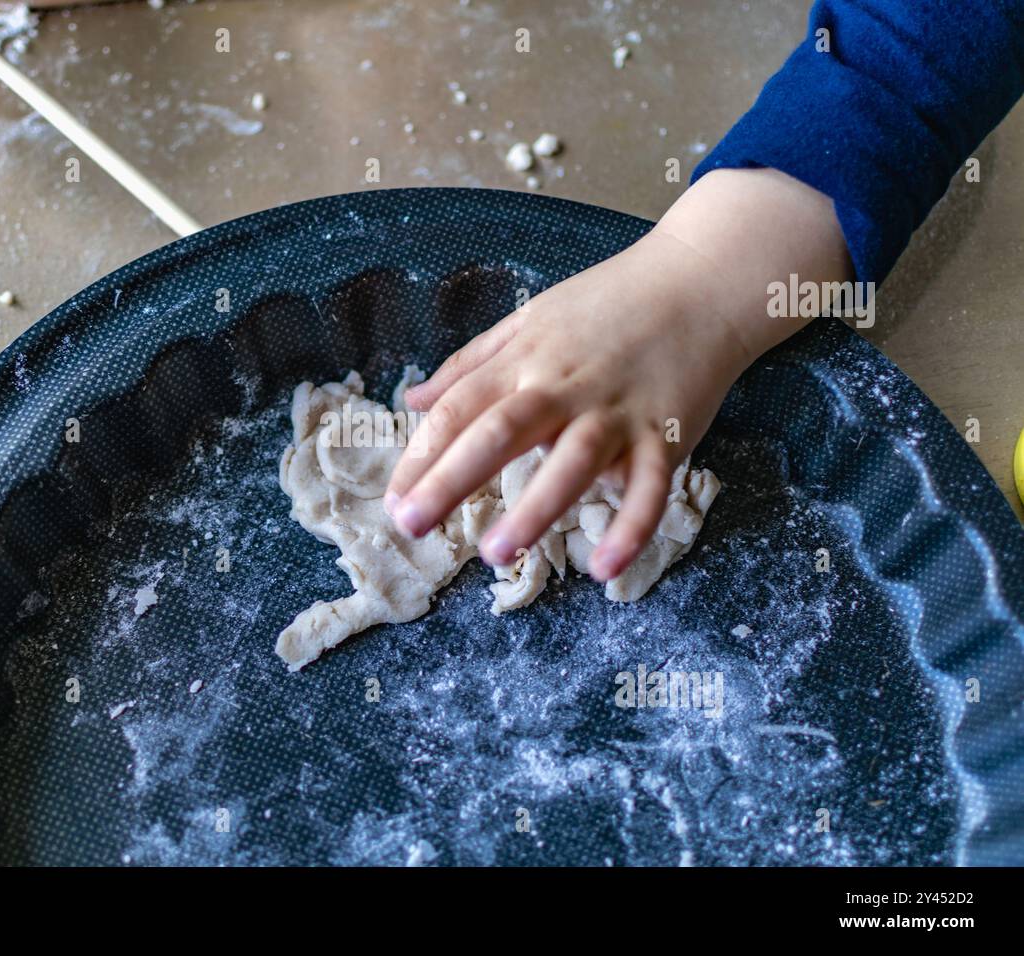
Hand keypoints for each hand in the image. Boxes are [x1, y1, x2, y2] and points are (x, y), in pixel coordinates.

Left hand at [384, 168, 851, 581]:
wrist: (700, 281)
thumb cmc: (607, 303)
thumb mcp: (528, 320)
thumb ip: (470, 364)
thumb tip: (413, 400)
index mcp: (525, 360)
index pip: (459, 410)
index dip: (422, 455)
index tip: (395, 500)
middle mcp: (565, 386)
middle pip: (500, 432)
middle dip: (451, 480)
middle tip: (410, 525)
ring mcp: (618, 411)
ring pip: (572, 462)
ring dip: (534, 509)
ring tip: (496, 553)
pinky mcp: (668, 433)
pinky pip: (650, 487)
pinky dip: (631, 528)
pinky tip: (604, 570)